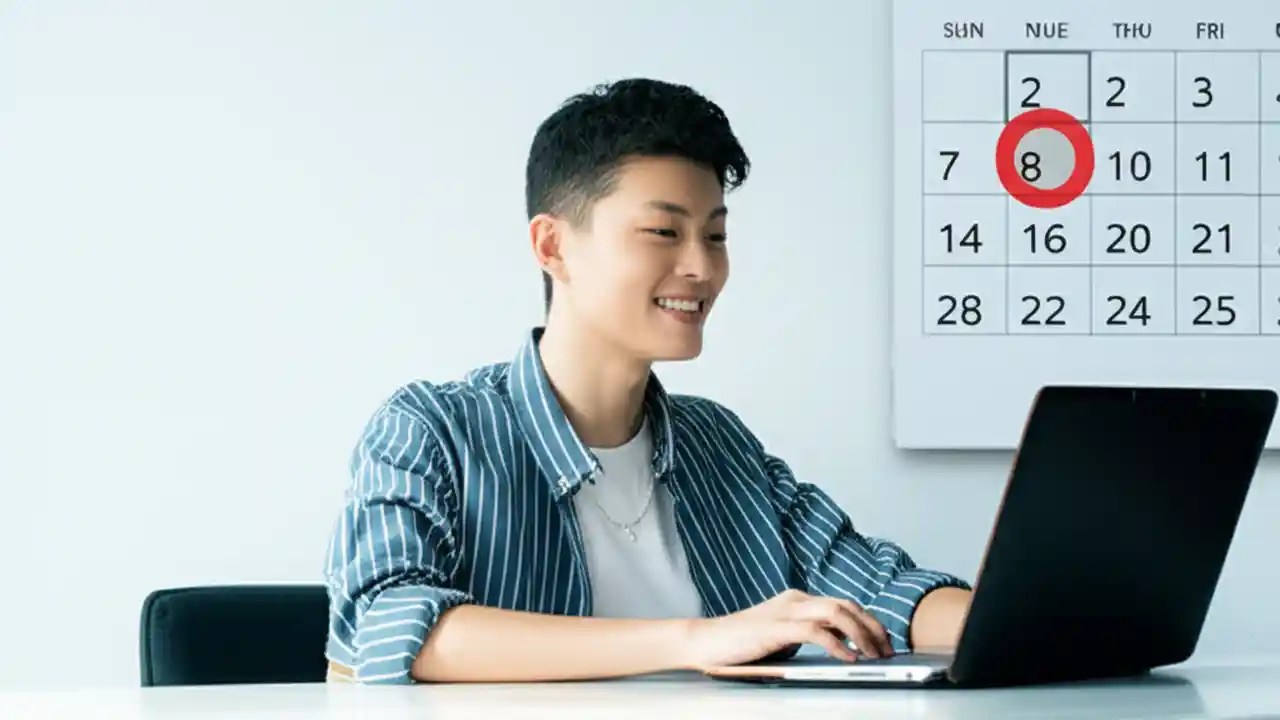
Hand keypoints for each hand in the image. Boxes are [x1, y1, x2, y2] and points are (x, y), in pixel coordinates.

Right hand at [679, 589, 893, 670]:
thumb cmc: (741, 644)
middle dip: (873, 627)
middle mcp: (795, 600)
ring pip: (837, 612)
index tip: (884, 641)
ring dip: (862, 634)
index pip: (843, 604)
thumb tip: (842, 647)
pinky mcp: (777, 627)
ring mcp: (786, 611)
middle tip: (889, 650)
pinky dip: (838, 645)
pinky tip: (849, 658)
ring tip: (875, 656)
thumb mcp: (783, 639)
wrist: (705, 642)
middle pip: (847, 604)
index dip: (868, 622)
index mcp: (797, 600)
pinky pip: (816, 631)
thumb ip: (808, 636)